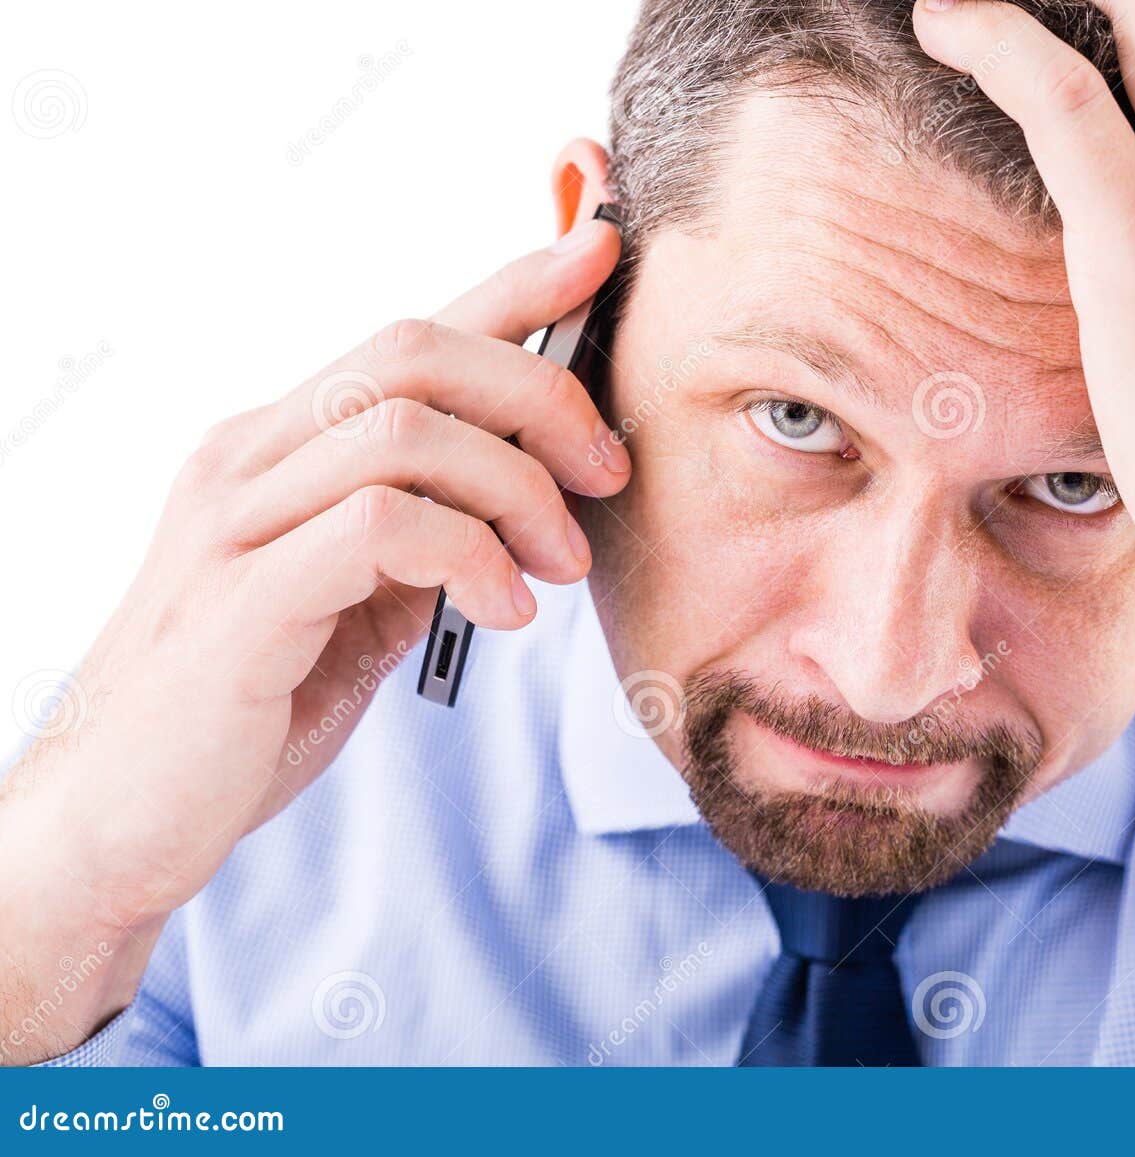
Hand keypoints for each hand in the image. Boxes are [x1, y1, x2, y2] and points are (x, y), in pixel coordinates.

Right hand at [0, 215, 625, 1062]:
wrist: (123, 818)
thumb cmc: (247, 705)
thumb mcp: (356, 602)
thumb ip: (420, 537)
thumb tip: (520, 496)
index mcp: (279, 448)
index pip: (407, 333)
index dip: (510, 282)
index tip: (600, 247)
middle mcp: (247, 459)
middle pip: (413, 352)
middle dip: (539, 394)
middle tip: (606, 473)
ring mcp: (233, 522)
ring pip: (404, 427)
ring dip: (517, 488)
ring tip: (557, 565)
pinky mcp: (241, 601)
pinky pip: (380, 525)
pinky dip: (469, 555)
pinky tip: (504, 611)